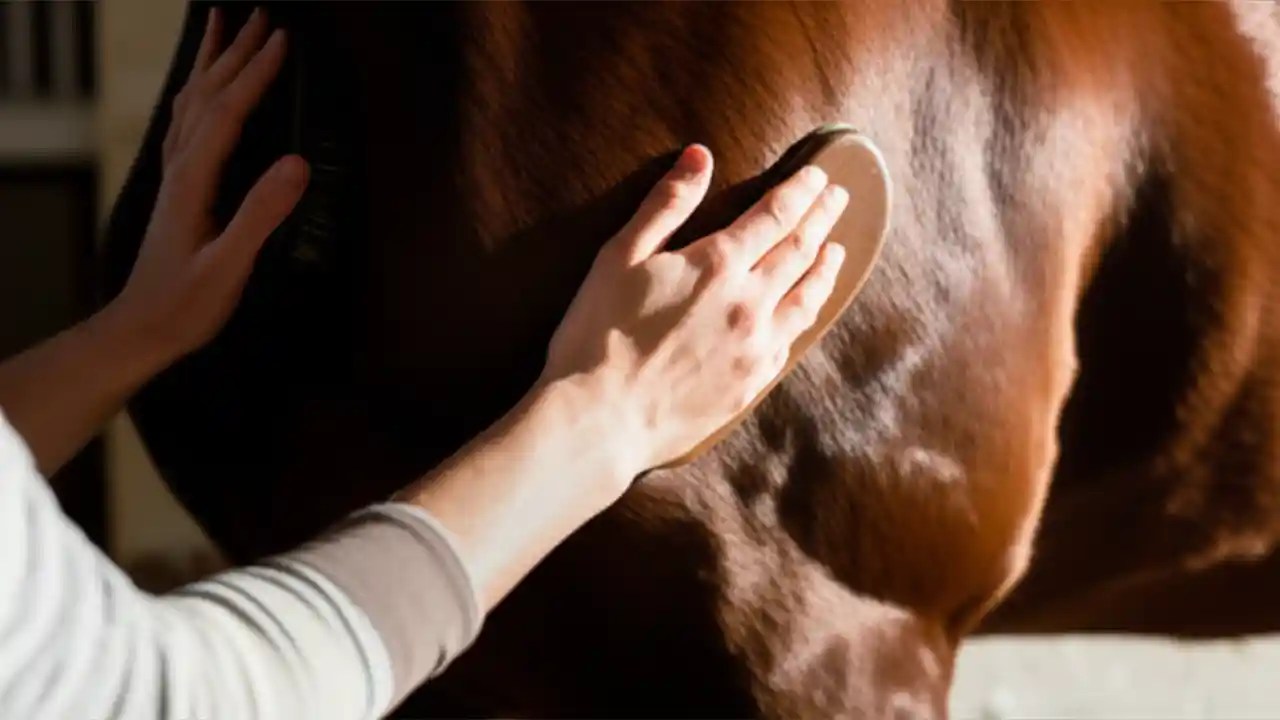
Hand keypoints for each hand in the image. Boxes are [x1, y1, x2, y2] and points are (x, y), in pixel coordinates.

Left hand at [108, 8, 308, 361]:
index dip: (257, 73)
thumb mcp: (229, 264)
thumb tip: (297, 163)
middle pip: (207, 93)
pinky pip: (186, 122)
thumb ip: (261, 213)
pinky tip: (202, 88)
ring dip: (211, 61)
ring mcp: (175, 175)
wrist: (142, 328)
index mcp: (195, 179)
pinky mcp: (178, 188)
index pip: (229, 110)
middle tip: (261, 16)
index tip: (283, 40)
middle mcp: (180, 167)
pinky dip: (198, 91)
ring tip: (223, 27)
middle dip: (235, 52)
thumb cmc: (186, 304)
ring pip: (191, 101)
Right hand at [542, 144, 848, 472]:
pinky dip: (806, 316)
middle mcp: (749, 303)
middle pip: (800, 250)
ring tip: (836, 251)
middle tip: (838, 198)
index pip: (775, 215)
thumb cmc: (598, 333)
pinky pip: (791, 342)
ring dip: (825, 269)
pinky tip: (806, 310)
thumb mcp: (620, 256)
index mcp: (717, 264)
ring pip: (807, 299)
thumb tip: (700, 155)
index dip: (800, 191)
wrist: (601, 419)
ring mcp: (755, 347)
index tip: (818, 176)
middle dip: (821, 219)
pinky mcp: (750, 384)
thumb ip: (666, 204)